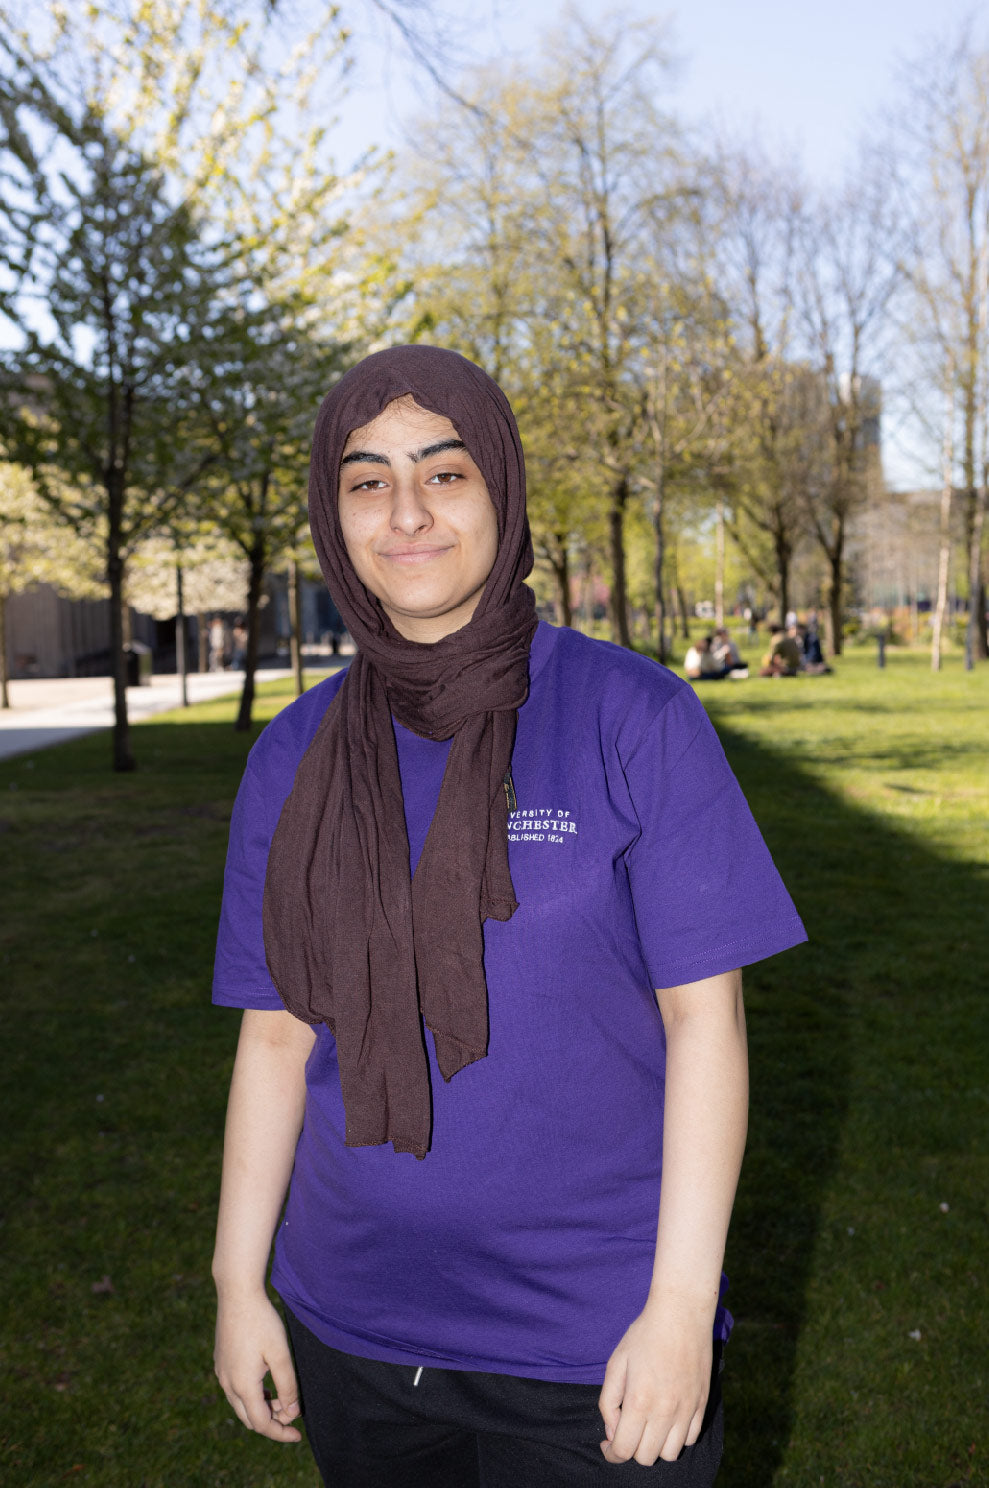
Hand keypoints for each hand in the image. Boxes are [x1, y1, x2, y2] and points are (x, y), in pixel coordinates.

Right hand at [214, 1287, 301, 1442]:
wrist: (237, 1294)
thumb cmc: (262, 1322)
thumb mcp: (281, 1354)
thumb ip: (288, 1385)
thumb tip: (292, 1412)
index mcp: (243, 1386)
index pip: (261, 1423)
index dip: (280, 1433)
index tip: (298, 1436)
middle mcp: (228, 1384)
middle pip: (250, 1419)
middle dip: (272, 1421)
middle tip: (293, 1412)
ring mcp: (222, 1374)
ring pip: (242, 1405)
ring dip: (262, 1407)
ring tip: (284, 1396)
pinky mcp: (221, 1363)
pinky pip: (236, 1390)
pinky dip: (253, 1395)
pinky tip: (268, 1383)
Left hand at [598, 1299, 711, 1466]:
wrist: (681, 1313)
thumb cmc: (644, 1335)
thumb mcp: (616, 1363)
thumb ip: (609, 1402)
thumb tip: (613, 1433)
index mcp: (639, 1401)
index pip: (624, 1451)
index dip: (611, 1454)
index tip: (607, 1445)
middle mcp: (665, 1411)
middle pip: (646, 1457)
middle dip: (631, 1449)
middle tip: (625, 1430)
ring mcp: (687, 1409)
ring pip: (670, 1454)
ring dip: (655, 1447)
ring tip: (647, 1427)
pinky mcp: (701, 1404)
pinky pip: (690, 1439)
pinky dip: (676, 1438)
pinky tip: (667, 1420)